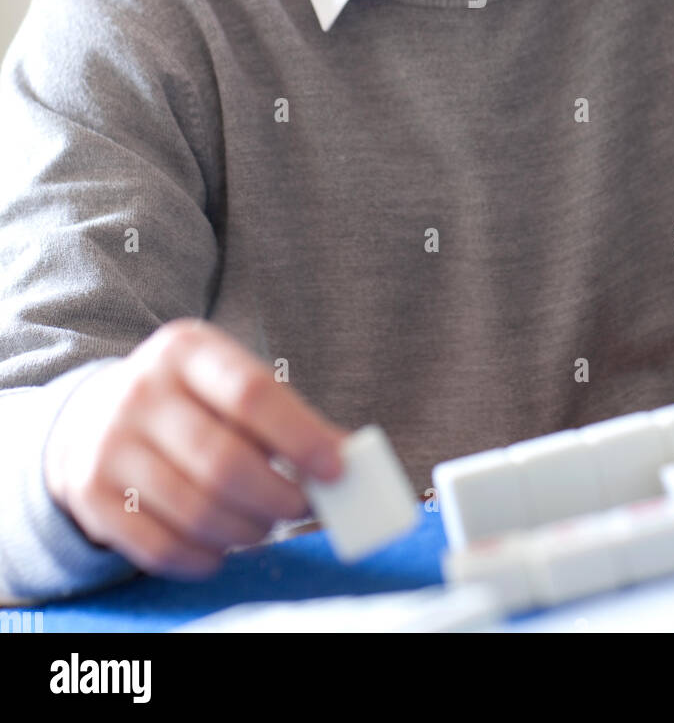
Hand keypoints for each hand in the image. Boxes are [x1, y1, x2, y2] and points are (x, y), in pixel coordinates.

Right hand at [43, 319, 346, 578]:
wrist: (94, 414)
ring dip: (244, 531)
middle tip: (300, 506)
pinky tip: (221, 549)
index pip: (251, 393)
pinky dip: (203, 558)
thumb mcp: (228, 383)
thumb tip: (347, 460)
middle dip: (276, 496)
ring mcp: (110, 442)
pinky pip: (159, 546)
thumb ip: (285, 416)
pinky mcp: (92, 493)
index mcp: (186, 350)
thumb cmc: (189, 401)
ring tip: (262, 526)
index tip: (336, 470)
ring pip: (195, 509)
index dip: (300, 437)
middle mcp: (142, 390)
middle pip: (224, 461)